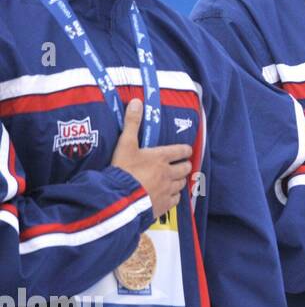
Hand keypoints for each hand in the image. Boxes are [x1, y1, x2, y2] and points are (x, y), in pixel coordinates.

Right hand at [111, 99, 192, 216]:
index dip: (185, 150)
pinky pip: (175, 200)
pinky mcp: (163, 205)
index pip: (182, 151)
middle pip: (185, 168)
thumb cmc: (122, 169)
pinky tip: (167, 195)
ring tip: (173, 179)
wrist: (118, 198)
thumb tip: (136, 102)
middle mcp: (168, 173)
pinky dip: (173, 197)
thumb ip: (132, 123)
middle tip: (180, 165)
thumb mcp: (125, 144)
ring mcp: (167, 190)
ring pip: (181, 184)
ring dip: (179, 181)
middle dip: (184, 166)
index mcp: (161, 157)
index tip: (185, 151)